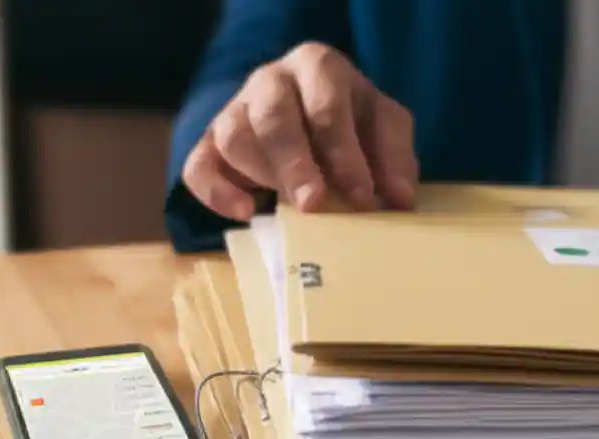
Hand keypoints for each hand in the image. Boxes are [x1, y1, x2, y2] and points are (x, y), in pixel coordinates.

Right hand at [182, 42, 418, 220]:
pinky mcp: (211, 143)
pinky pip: (198, 164)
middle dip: (295, 163)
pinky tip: (244, 213)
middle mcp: (271, 80)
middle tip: (314, 203)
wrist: (314, 121)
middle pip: (273, 116)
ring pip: (233, 135)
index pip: (326, 104)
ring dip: (262, 175)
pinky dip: (215, 191)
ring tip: (289, 209)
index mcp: (318, 66)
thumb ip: (395, 155)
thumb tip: (400, 198)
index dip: (344, 152)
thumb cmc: (352, 123)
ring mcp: (237, 109)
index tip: (361, 195)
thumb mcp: (383, 127)